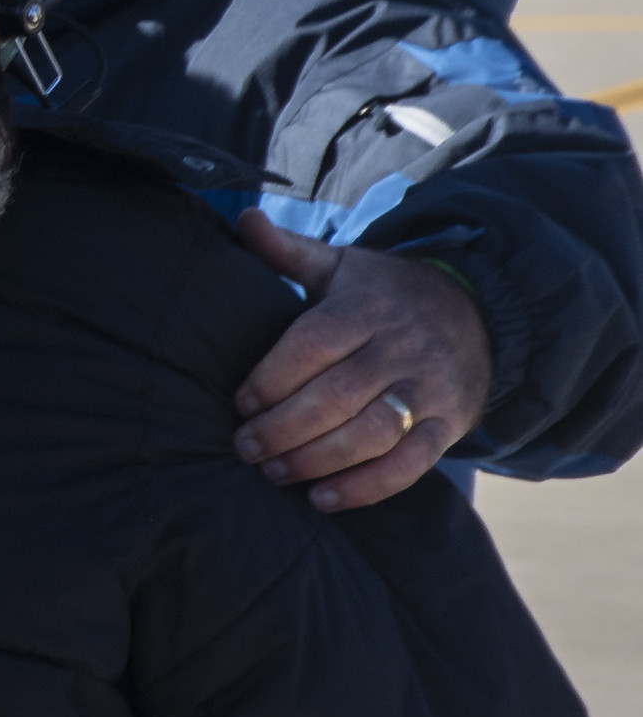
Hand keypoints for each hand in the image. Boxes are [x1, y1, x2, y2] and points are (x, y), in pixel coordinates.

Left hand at [229, 210, 492, 511]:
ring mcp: (430, 389)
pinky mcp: (450, 425)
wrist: (476, 311)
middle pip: (338, 395)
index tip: (239, 402)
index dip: (273, 377)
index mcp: (367, 307)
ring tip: (273, 473)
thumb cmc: (383, 293)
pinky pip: (410, 465)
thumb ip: (288, 250)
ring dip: (318, 460)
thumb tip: (243, 217)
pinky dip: (366, 487)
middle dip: (285, 428)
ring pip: (372, 433)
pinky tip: (322, 499)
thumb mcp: (339, 265)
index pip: (315, 344)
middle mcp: (400, 348)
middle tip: (244, 447)